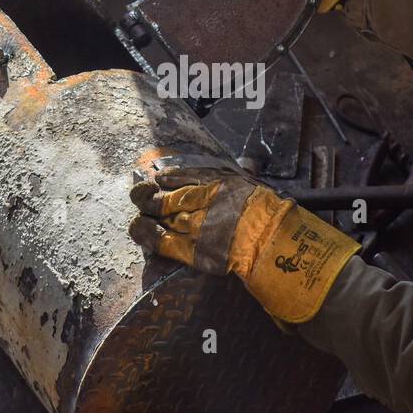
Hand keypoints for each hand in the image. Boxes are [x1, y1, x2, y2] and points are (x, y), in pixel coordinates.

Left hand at [129, 156, 359, 322]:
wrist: (275, 242)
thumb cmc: (272, 214)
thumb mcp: (257, 186)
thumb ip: (244, 175)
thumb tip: (249, 162)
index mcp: (218, 182)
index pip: (183, 176)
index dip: (167, 178)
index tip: (158, 178)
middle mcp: (202, 199)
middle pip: (166, 195)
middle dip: (148, 195)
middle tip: (139, 194)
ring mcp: (195, 225)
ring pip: (160, 216)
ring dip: (145, 214)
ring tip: (137, 213)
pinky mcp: (192, 249)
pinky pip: (163, 241)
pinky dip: (147, 236)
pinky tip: (137, 230)